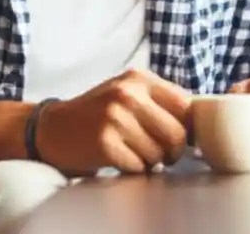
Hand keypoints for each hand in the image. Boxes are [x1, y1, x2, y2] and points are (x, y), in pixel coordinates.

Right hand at [35, 68, 191, 174]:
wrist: (52, 128)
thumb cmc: (97, 113)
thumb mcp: (127, 92)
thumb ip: (159, 100)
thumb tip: (198, 122)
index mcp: (139, 79)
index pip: (185, 105)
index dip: (188, 127)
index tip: (181, 137)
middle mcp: (128, 94)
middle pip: (176, 133)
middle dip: (174, 151)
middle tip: (164, 156)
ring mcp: (115, 118)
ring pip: (158, 154)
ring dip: (151, 162)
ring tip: (135, 153)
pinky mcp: (104, 143)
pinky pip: (138, 167)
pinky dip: (134, 169)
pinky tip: (121, 159)